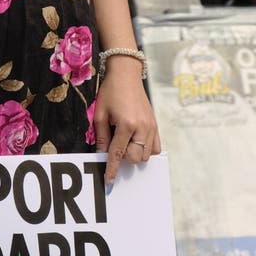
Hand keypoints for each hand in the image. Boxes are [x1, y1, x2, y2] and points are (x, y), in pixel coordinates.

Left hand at [93, 57, 160, 186]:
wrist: (126, 74)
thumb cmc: (110, 92)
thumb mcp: (100, 115)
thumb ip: (102, 138)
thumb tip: (101, 156)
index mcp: (126, 125)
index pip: (118, 154)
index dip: (112, 169)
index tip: (109, 181)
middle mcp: (142, 127)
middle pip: (135, 158)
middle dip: (124, 158)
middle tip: (116, 146)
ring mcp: (151, 127)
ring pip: (146, 155)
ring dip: (135, 154)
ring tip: (126, 142)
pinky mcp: (155, 125)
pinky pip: (156, 147)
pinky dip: (147, 150)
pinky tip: (137, 143)